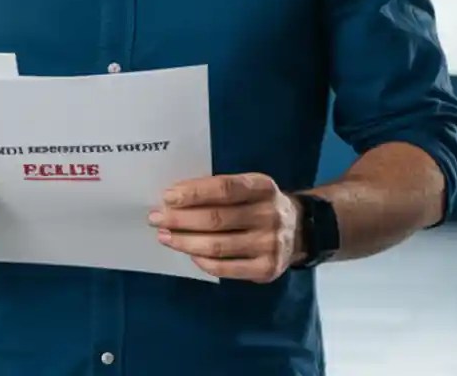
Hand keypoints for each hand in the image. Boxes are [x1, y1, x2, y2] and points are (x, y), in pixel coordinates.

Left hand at [149, 173, 301, 282]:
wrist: (300, 231)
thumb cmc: (257, 204)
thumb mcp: (247, 187)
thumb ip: (216, 190)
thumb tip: (173, 199)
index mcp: (263, 187)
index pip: (224, 188)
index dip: (193, 193)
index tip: (167, 197)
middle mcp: (270, 215)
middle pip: (216, 219)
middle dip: (179, 219)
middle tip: (156, 218)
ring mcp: (271, 245)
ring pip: (217, 246)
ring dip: (184, 241)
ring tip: (164, 236)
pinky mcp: (267, 269)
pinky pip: (226, 268)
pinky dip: (202, 261)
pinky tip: (189, 253)